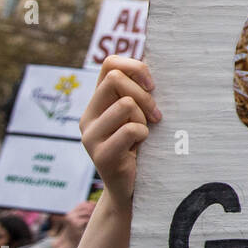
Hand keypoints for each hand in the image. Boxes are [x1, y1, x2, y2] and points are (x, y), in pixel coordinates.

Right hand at [79, 58, 159, 205]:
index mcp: (98, 102)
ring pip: (125, 104)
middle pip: (114, 79)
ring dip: (144, 119)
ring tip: (144, 135)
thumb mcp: (142, 115)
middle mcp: (88, 116)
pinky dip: (145, 136)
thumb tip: (159, 58)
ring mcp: (90, 136)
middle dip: (144, 95)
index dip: (135, 67)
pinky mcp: (100, 154)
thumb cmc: (145, 147)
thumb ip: (141, 92)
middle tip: (156, 116)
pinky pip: (132, 129)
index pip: (110, 64)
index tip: (153, 86)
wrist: (132, 189)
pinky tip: (141, 148)